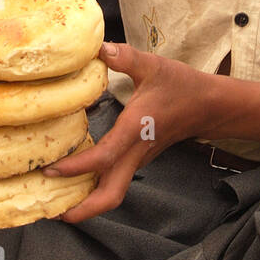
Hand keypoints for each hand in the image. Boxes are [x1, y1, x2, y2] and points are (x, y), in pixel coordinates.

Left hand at [44, 41, 209, 221]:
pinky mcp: (138, 159)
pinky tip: (76, 181)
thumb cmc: (181, 86)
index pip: (104, 157)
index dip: (77, 167)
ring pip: (112, 192)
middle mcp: (135, 152)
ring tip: (56, 202)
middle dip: (82, 210)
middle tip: (51, 212)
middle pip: (111, 195)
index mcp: (135, 130)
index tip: (51, 169)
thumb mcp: (153, 66)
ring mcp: (138, 159)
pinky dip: (95, 188)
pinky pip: (114, 181)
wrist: (208, 105)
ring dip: (86, 202)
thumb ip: (125, 57)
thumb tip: (98, 47)